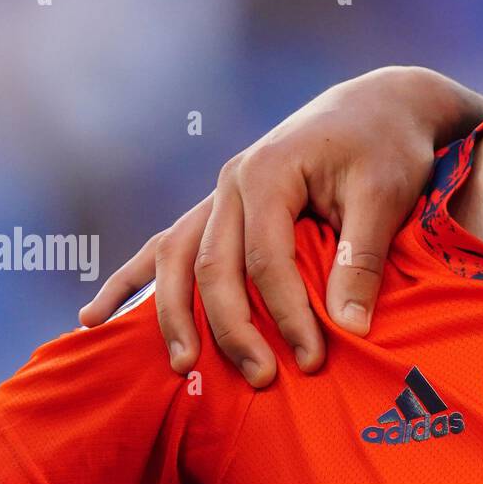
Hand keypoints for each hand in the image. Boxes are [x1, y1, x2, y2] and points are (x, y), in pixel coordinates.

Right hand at [78, 66, 482, 386]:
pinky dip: (135, 281)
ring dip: (175, 316)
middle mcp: (231, 181)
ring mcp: (220, 193)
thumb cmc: (386, 144)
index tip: (313, 357)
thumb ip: (362, 258)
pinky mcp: (222, 205)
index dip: (287, 314)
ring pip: (178, 261)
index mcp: (267, 171)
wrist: (379, 104)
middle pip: (213, 267)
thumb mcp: (385, 193)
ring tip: (182, 368)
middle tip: (262, 379)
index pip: (265, 260)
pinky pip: (169, 245)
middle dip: (232, 329)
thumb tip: (349, 327)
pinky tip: (96, 318)